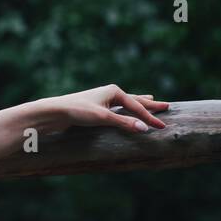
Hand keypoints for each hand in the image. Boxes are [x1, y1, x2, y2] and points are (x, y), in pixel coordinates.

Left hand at [40, 85, 168, 134]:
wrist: (53, 112)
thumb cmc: (77, 111)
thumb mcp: (103, 117)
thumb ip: (124, 123)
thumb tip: (145, 129)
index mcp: (114, 91)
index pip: (137, 107)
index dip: (150, 118)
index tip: (163, 127)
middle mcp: (109, 93)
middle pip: (135, 100)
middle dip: (150, 105)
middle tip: (166, 106)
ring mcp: (102, 100)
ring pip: (126, 103)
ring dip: (139, 104)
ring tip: (150, 99)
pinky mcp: (95, 108)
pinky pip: (117, 109)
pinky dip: (126, 110)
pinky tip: (125, 111)